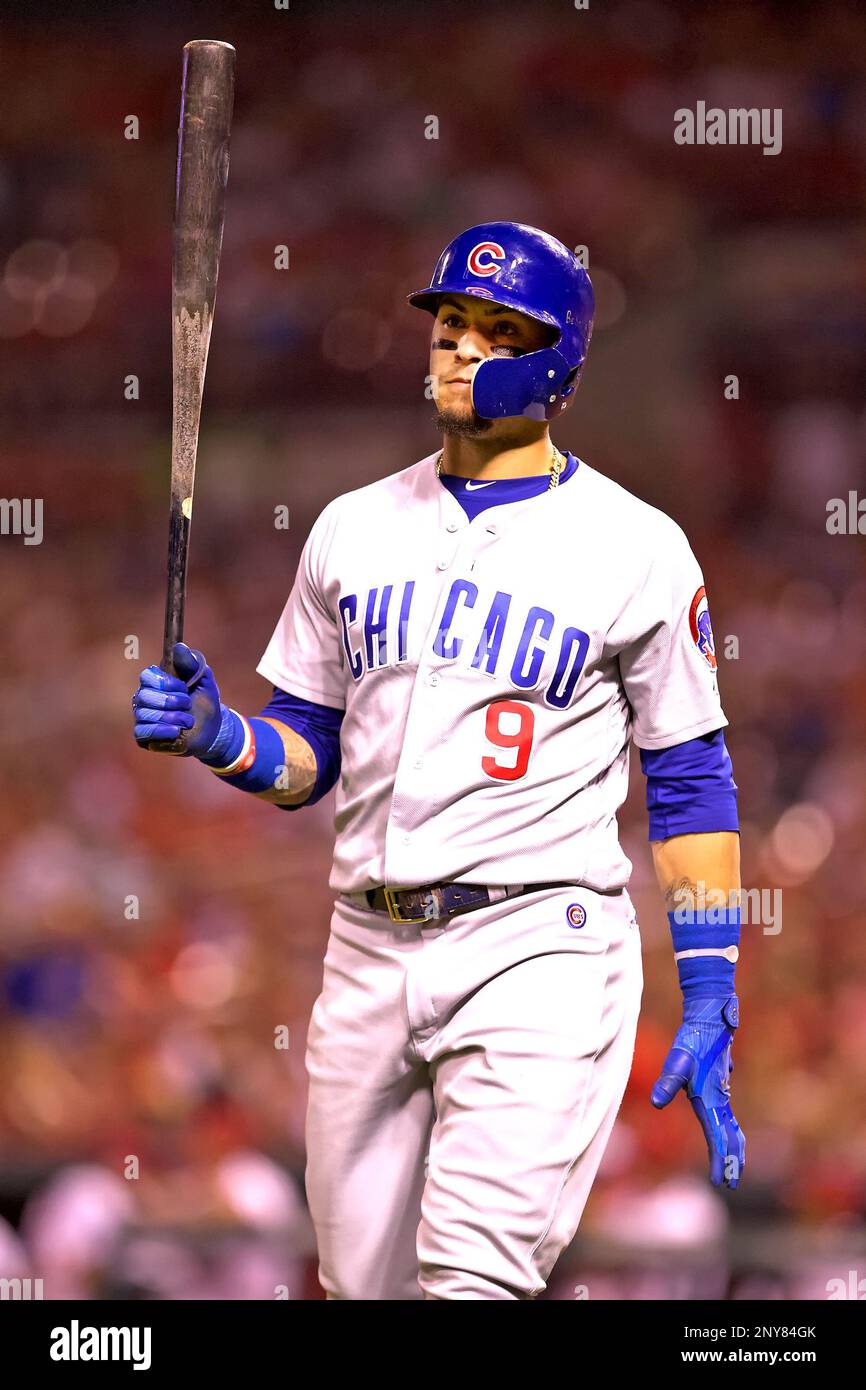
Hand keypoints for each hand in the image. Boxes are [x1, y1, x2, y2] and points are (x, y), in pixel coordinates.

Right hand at [132, 641, 223, 755]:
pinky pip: (142, 732)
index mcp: (156, 682)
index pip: (147, 676)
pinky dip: (162, 731)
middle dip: (170, 701)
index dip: (165, 683)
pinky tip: (177, 731)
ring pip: (145, 715)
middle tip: (188, 704)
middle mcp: (145, 698)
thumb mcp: (204, 680)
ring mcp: (142, 717)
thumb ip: (191, 663)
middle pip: (144, 696)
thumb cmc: (204, 702)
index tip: (184, 687)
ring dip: (171, 718)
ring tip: (188, 721)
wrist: (212, 730)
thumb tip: (179, 646)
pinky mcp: (144, 736)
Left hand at [650, 995, 744, 1188]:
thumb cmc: (692, 1041)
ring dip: (734, 1147)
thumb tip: (657, 1103)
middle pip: (730, 1136)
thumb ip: (667, 1082)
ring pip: (732, 1126)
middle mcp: (720, 1099)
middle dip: (732, 1159)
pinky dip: (731, 1131)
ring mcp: (722, 1093)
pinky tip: (728, 1133)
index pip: (718, 1137)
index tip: (721, 1181)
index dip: (720, 1160)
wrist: (711, 1020)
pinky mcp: (720, 1086)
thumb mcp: (676, 1061)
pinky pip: (729, 1115)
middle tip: (731, 1182)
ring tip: (735, 1164)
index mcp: (711, 1100)